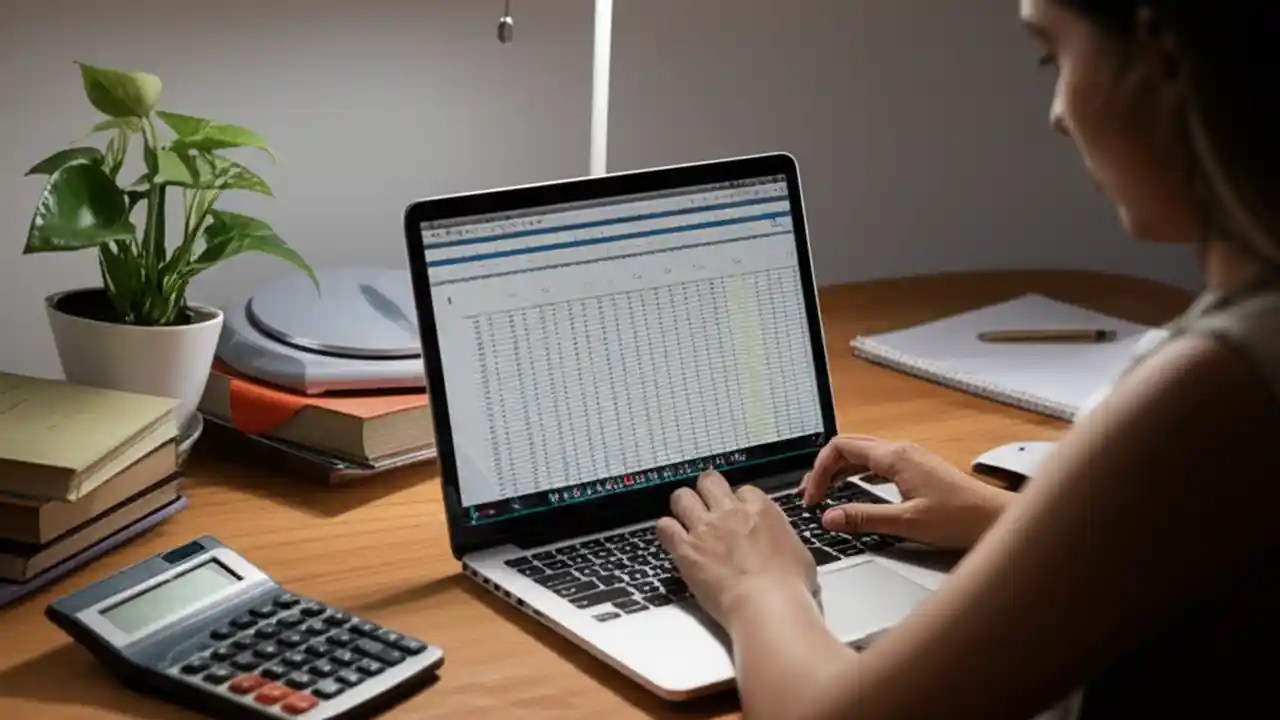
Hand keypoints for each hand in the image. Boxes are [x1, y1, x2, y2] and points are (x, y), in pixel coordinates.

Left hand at [656, 471, 816, 626]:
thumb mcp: (799, 553)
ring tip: (685, 519)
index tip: (738, 513)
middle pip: (709, 481)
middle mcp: (730, 512)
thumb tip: (780, 543)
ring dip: (683, 505)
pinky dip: (666, 530)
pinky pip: (664, 527)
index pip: (743, 490)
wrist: (767, 604)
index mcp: (760, 509)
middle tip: (707, 505)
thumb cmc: (789, 586)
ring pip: (682, 496)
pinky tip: (673, 539)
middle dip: (707, 490)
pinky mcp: (686, 549)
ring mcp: (705, 528)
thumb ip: (783, 539)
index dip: (739, 501)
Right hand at [800, 436, 1013, 550]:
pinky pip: (877, 462)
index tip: (812, 498)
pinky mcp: (917, 468)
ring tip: (826, 492)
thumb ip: (865, 518)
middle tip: (812, 495)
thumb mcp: (907, 523)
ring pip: (863, 453)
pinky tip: (854, 488)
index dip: (819, 471)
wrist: (996, 519)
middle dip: (824, 468)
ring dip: (840, 469)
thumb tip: (830, 517)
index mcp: (895, 457)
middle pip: (849, 446)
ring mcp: (910, 458)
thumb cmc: (959, 518)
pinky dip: (857, 472)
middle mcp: (901, 451)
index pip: (841, 449)